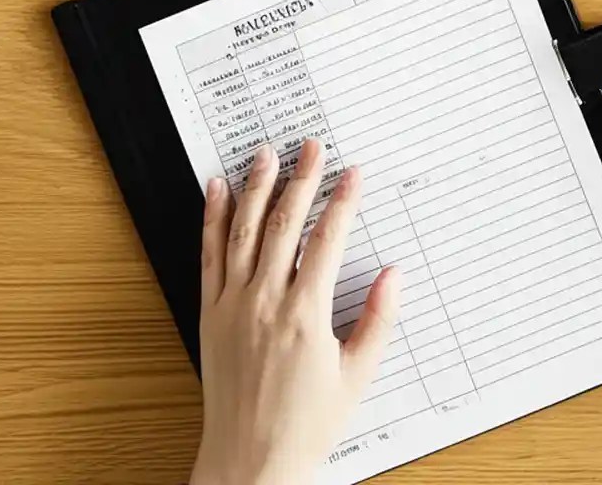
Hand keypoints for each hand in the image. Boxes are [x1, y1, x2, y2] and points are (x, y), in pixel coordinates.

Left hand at [191, 140, 400, 484]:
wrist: (250, 461)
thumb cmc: (306, 425)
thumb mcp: (358, 376)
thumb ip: (377, 320)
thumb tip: (392, 274)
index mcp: (304, 315)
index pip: (326, 241)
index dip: (342, 202)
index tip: (352, 174)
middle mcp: (264, 303)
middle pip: (284, 225)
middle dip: (300, 180)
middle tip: (311, 147)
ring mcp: (232, 307)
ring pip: (244, 232)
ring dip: (256, 188)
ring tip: (266, 155)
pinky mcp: (209, 316)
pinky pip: (209, 257)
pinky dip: (213, 220)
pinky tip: (218, 192)